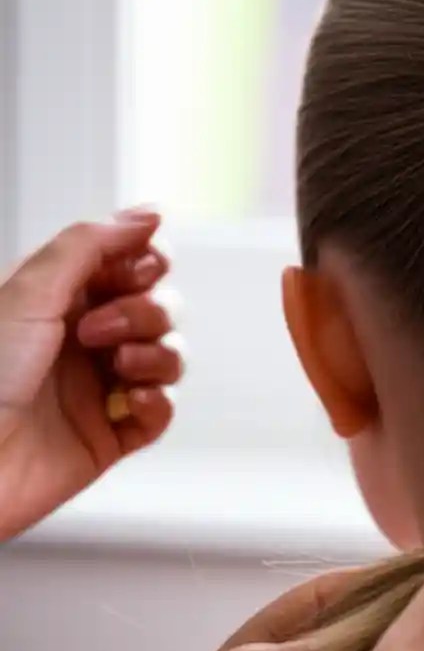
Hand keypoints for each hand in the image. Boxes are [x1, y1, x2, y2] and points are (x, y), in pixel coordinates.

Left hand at [0, 210, 180, 539]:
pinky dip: (157, 403)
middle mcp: (81, 340)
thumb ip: (90, 244)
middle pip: (159, 308)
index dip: (144, 265)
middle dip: (146, 313)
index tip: (128, 273)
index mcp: (57, 299)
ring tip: (120, 368)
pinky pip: (161, 413)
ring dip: (157, 356)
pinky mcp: (110, 437)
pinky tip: (130, 402)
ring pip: (168, 357)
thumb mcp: (29, 292)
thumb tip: (148, 213)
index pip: (131, 265)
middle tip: (97, 333)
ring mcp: (97, 389)